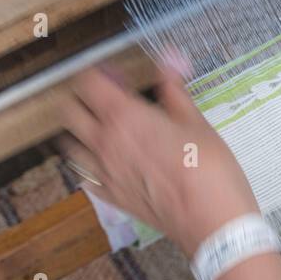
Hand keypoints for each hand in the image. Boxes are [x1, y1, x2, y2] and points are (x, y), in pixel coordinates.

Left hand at [60, 52, 258, 259]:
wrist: (210, 220)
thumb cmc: (208, 170)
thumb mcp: (196, 121)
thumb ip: (174, 89)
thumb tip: (170, 59)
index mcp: (125, 117)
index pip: (88, 83)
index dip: (97, 71)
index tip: (113, 71)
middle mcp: (105, 143)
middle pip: (69, 110)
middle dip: (80, 96)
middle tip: (103, 95)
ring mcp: (103, 172)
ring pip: (69, 144)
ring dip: (78, 130)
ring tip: (97, 125)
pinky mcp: (109, 197)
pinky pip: (83, 175)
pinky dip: (86, 163)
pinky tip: (102, 160)